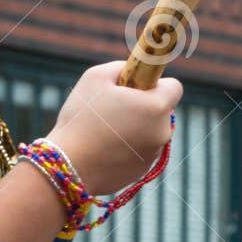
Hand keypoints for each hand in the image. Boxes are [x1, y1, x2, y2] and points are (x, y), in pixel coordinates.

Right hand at [47, 62, 181, 194]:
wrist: (68, 167)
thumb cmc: (81, 118)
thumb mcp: (96, 77)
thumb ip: (121, 68)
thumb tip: (132, 72)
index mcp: (157, 107)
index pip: (174, 87)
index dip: (155, 84)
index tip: (135, 87)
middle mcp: (162, 132)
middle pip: (161, 111)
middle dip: (143, 107)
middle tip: (114, 108)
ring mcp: (153, 155)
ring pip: (151, 132)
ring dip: (136, 128)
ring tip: (104, 131)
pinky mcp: (142, 172)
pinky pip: (140, 151)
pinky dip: (128, 148)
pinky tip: (104, 148)